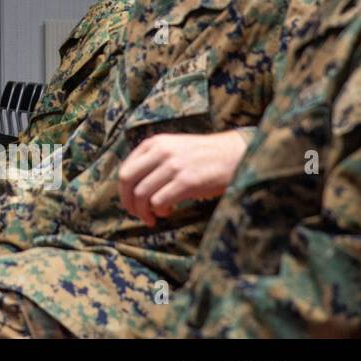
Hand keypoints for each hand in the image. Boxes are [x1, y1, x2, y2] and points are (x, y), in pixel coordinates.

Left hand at [118, 131, 248, 226]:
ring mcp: (173, 166)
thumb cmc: (204, 157)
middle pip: (127, 181)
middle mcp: (160, 152)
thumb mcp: (173, 148)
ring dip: (144, 211)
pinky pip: (159, 201)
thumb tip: (133, 188)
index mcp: (154, 143)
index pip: (125, 170)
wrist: (236, 154)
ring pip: (142, 194)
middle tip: (136, 214)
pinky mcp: (187, 181)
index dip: (124, 191)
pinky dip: (159, 211)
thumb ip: (153, 161)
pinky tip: (167, 212)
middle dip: (128, 202)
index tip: (130, 203)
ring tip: (154, 217)